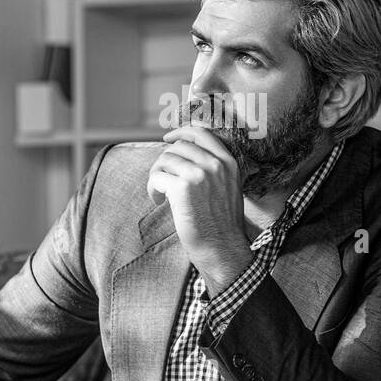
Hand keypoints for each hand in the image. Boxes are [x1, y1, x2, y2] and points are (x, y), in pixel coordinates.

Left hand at [149, 125, 251, 292]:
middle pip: (177, 147)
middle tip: (163, 181)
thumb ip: (212, 169)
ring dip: (157, 176)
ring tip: (161, 194)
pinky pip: (156, 177)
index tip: (167, 139)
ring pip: (164, 160)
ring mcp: (199, 174)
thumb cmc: (221, 225)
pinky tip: (159, 201)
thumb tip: (182, 153)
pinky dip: (153, 189)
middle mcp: (215, 164)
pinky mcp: (182, 187)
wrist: (222, 248)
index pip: (201, 133)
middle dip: (164, 162)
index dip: (180, 132)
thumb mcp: (227, 188)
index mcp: (228, 162)